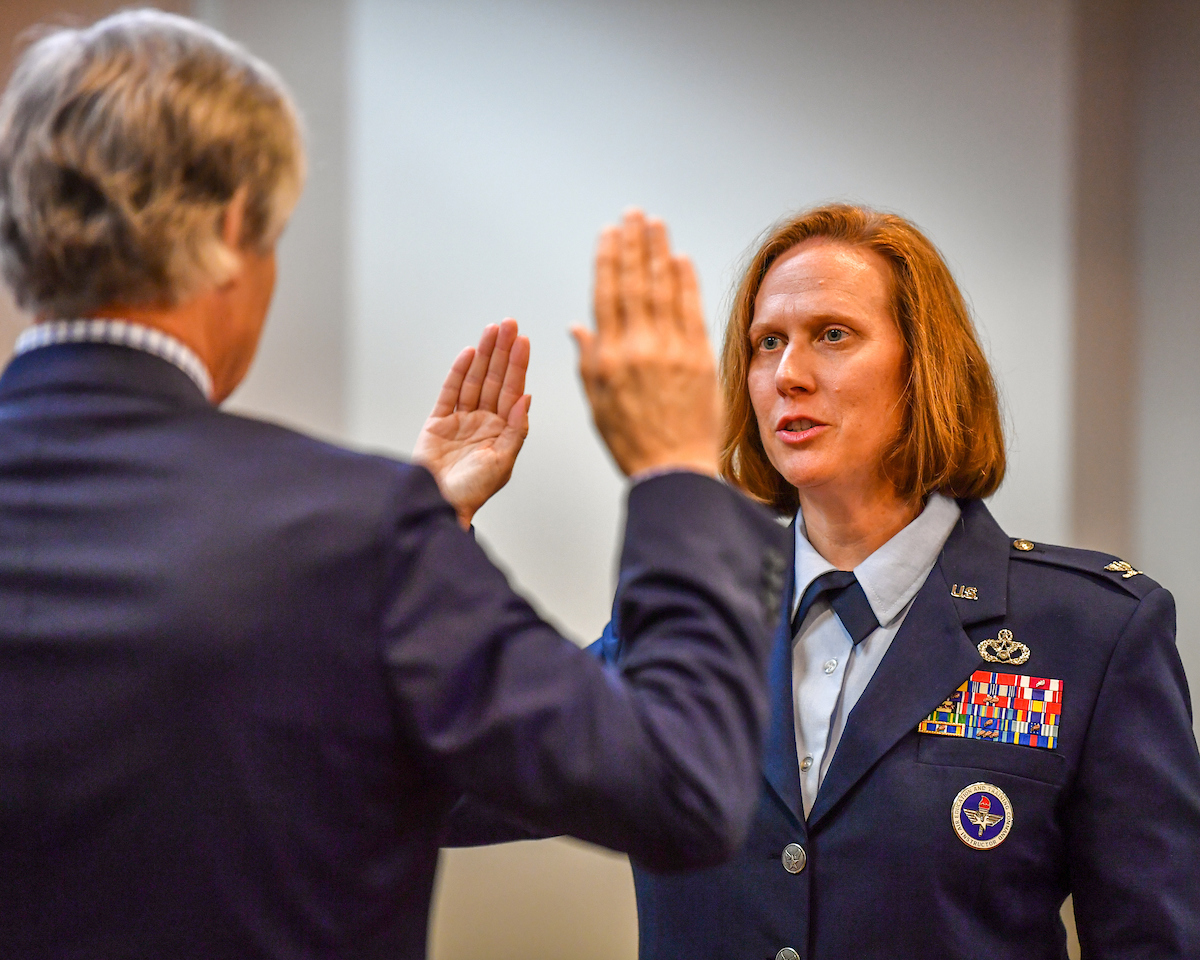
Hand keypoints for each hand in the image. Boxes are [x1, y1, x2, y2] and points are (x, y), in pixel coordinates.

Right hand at [414, 318, 530, 527]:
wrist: (438, 506)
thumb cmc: (472, 492)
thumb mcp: (502, 463)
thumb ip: (515, 429)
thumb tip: (526, 397)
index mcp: (502, 431)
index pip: (512, 391)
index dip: (517, 365)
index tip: (523, 341)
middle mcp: (483, 422)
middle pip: (494, 379)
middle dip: (502, 351)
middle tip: (509, 323)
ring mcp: (460, 420)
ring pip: (474, 380)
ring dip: (483, 355)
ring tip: (491, 330)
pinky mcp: (437, 423)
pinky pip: (449, 392)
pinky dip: (458, 373)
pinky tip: (469, 354)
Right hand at [572, 209, 719, 477]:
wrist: (675, 468)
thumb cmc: (633, 442)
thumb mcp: (598, 403)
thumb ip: (589, 360)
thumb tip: (578, 327)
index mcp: (610, 357)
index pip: (607, 294)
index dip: (608, 259)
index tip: (609, 233)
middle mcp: (640, 346)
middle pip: (636, 282)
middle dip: (634, 244)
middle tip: (634, 214)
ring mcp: (672, 349)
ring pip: (664, 288)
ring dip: (659, 252)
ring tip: (656, 224)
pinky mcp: (699, 357)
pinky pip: (692, 309)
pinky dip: (687, 281)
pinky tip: (681, 259)